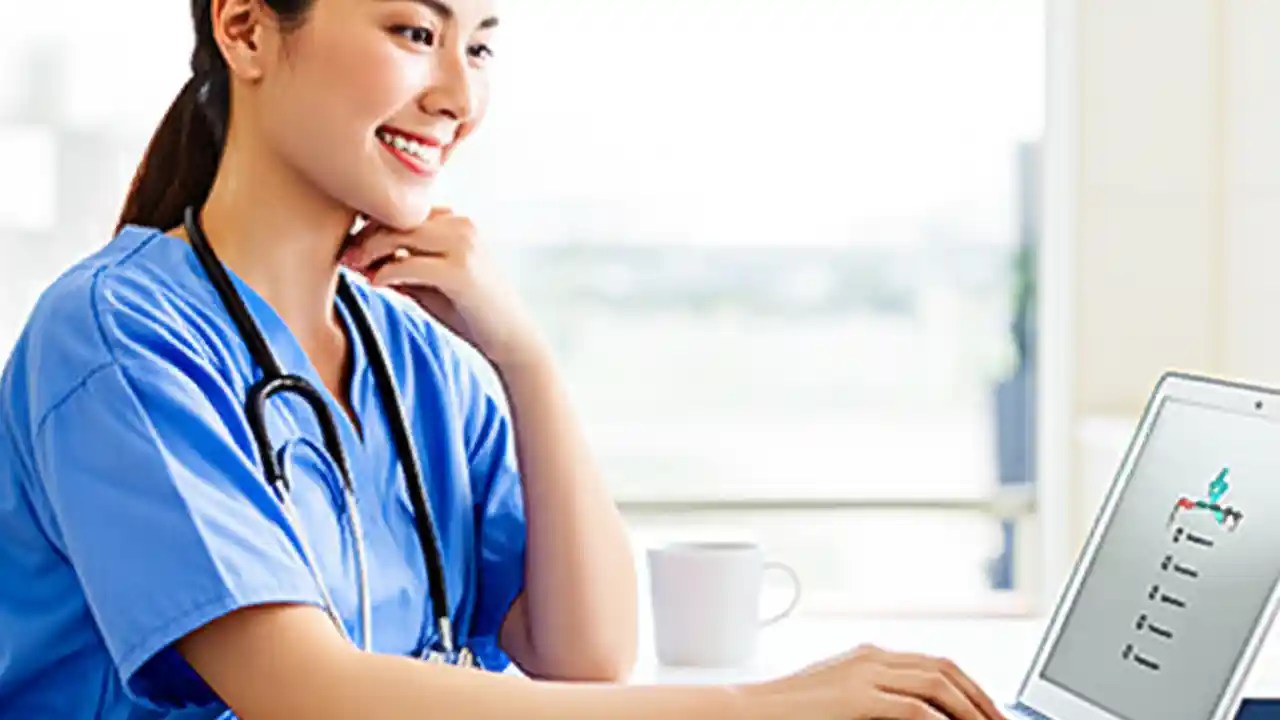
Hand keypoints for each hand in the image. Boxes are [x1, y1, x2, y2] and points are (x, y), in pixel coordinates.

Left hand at [341, 208, 543, 367]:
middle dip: (366, 236)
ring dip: (371, 250)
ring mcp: (464, 245)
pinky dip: (386, 272)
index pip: (405, 211)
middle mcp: (462, 225)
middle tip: (346, 257)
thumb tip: (358, 258)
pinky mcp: (460, 271)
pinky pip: (409, 263)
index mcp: (458, 222)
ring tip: (354, 267)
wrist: (512, 339)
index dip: (373, 225)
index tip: (352, 245)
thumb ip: (401, 266)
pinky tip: (375, 284)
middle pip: (398, 218)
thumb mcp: (431, 284)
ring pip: (401, 235)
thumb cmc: (470, 312)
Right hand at [742, 644, 1006, 719]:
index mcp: (869, 655)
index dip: (970, 686)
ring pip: (939, 684)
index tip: (990, 712)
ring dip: (972, 709)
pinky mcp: (857, 697)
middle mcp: (872, 656)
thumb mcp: (839, 703)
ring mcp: (864, 673)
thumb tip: (920, 717)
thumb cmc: (787, 714)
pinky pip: (915, 707)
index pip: (935, 663)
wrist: (745, 711)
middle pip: (946, 668)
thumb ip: (876, 704)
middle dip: (981, 697)